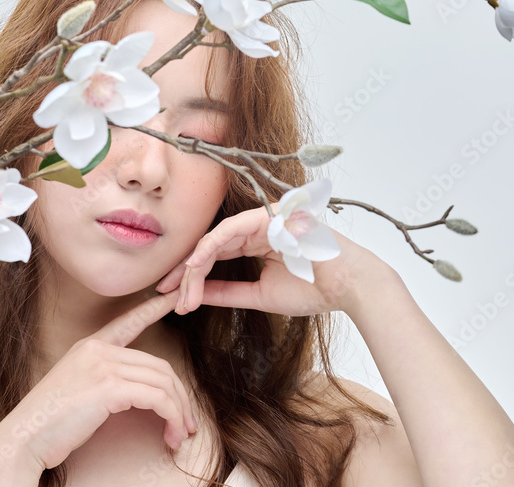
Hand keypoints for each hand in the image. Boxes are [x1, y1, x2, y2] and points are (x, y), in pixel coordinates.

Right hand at [0, 289, 196, 475]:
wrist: (24, 439)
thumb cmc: (49, 424)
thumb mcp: (78, 390)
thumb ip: (104, 380)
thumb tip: (137, 391)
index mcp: (89, 346)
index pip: (130, 321)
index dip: (155, 309)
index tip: (174, 298)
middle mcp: (97, 349)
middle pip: (158, 365)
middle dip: (180, 396)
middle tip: (187, 424)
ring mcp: (102, 365)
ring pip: (162, 382)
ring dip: (179, 412)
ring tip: (180, 435)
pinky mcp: (109, 387)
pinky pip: (157, 398)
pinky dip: (171, 417)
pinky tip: (170, 434)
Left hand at [156, 205, 388, 317]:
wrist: (350, 286)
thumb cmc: (315, 288)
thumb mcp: (260, 295)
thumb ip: (227, 292)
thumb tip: (196, 295)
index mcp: (257, 240)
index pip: (215, 254)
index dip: (191, 275)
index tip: (173, 298)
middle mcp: (255, 225)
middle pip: (208, 245)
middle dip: (183, 271)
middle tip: (164, 293)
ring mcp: (260, 218)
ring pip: (213, 239)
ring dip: (192, 267)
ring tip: (177, 292)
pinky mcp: (265, 216)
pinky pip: (227, 231)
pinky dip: (207, 252)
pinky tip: (193, 271)